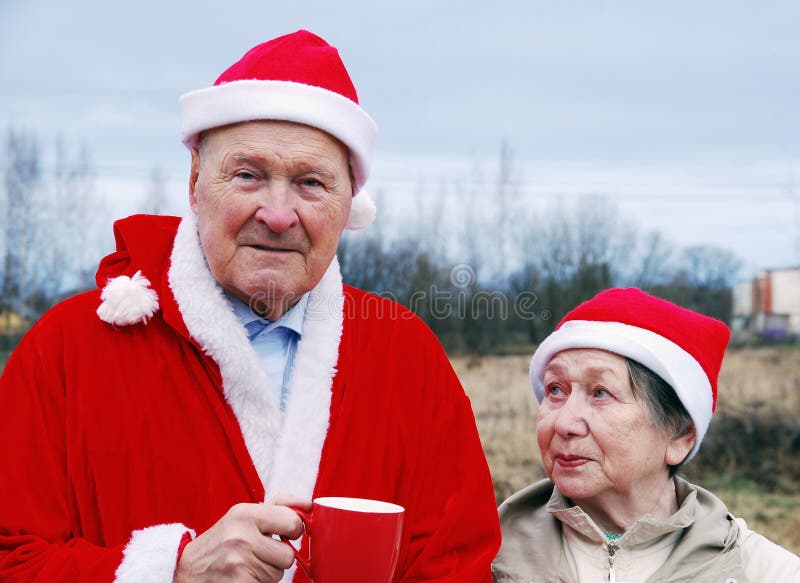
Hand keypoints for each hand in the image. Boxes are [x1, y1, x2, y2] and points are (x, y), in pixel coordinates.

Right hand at [173, 494, 311, 581]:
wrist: (187, 570)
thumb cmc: (222, 541)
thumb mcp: (243, 515)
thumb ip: (277, 506)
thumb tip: (309, 505)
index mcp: (245, 514)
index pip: (293, 521)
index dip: (294, 530)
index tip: (285, 533)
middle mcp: (241, 537)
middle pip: (289, 555)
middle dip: (279, 557)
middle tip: (260, 554)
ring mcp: (239, 563)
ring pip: (279, 574)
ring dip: (267, 573)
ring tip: (247, 566)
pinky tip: (243, 578)